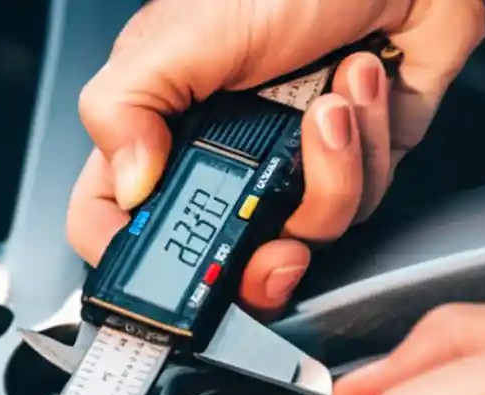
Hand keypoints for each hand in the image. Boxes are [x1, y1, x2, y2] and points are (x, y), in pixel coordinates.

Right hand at [66, 0, 484, 313]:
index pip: (115, 217)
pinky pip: (358, 202)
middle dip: (256, 253)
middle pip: (215, 256)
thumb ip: (124, 109)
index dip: (134, 258)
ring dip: (329, 172)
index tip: (175, 270)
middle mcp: (219, 152)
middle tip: (273, 236)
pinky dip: (369, 147)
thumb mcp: (180, 34)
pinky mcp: (351, 162)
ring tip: (330, 103)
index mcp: (160, 123)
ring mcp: (285, 164)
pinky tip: (362, 86)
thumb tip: (126, 188)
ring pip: (299, 235)